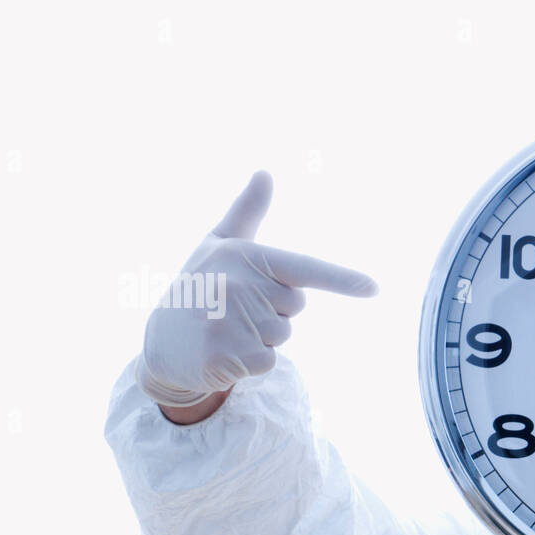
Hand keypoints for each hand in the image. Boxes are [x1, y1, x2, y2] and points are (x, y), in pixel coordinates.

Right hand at [135, 172, 378, 416]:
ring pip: (282, 334)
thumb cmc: (199, 287)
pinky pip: (269, 361)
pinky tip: (224, 352)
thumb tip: (265, 172)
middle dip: (273, 310)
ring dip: (261, 336)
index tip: (374, 288)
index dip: (341, 280)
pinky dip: (252, 362)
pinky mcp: (230, 356)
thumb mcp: (218, 245)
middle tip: (235, 308)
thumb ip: (247, 213)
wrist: (160, 343)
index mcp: (241, 255)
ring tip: (226, 329)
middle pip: (295, 305)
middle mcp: (237, 285)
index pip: (303, 268)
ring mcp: (232, 322)